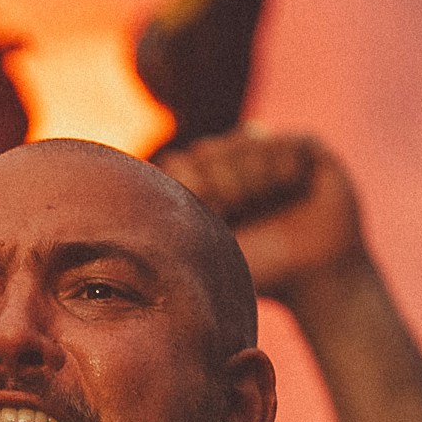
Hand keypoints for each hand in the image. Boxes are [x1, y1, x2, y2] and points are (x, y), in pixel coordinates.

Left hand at [156, 129, 367, 312]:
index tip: (212, 215)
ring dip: (250, 178)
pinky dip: (281, 167)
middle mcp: (235, 162)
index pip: (178, 166)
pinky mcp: (304, 148)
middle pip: (203, 152)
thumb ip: (168, 244)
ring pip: (238, 144)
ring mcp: (268, 151)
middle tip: (237, 209)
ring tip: (267, 203)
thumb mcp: (208, 257)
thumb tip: (107, 263)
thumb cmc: (261, 273)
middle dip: (219, 184)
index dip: (193, 188)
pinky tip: (294, 187)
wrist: (315, 281)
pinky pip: (279, 140)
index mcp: (208, 185)